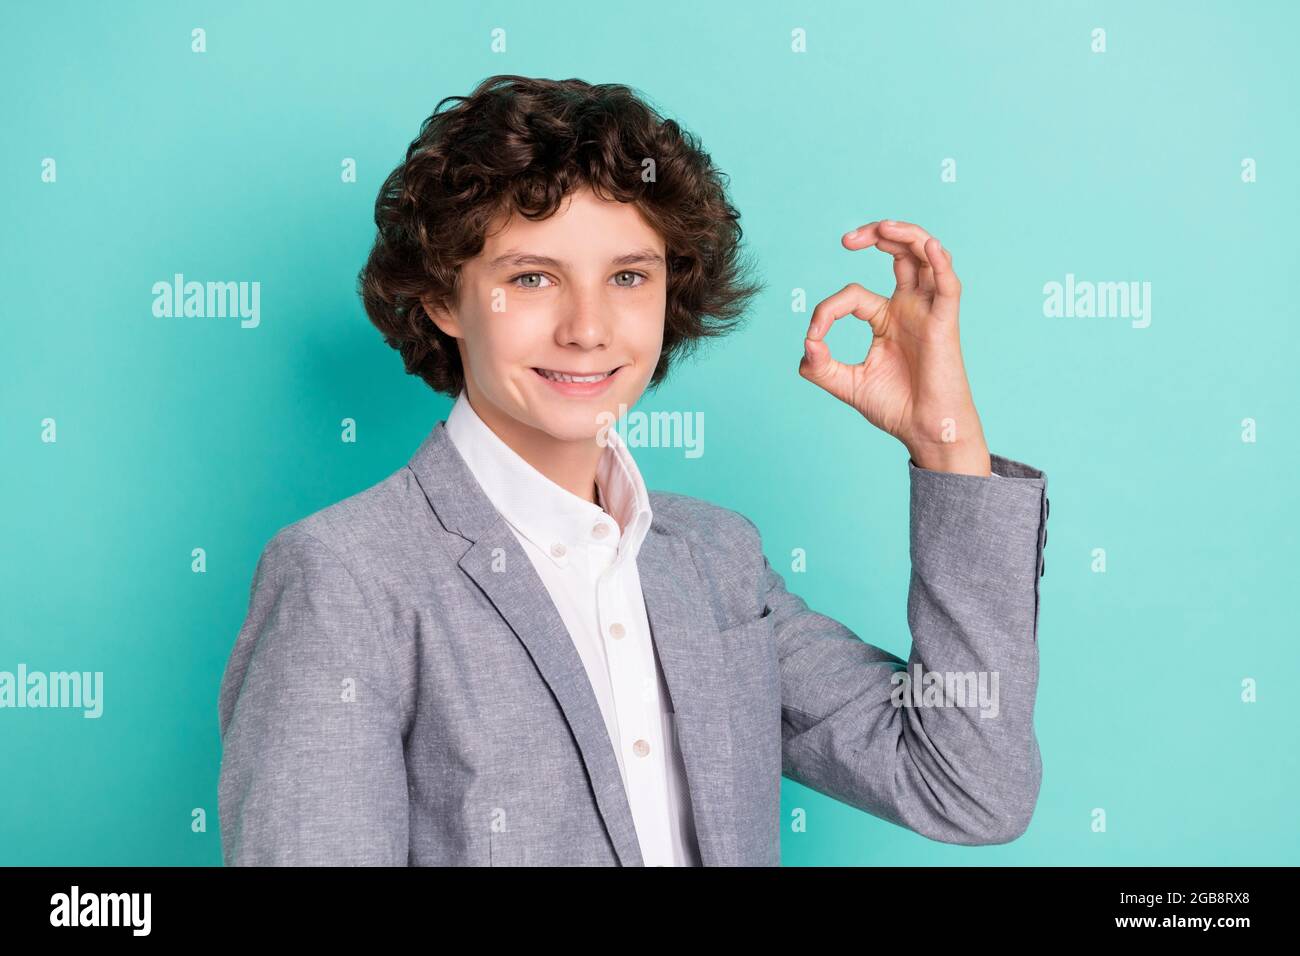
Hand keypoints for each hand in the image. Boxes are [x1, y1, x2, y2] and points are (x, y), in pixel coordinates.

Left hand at [798, 219, 991, 475]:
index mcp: (886, 318)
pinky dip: (941, 262)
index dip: (829, 309)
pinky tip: (929, 247)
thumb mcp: (847, 384)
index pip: (854, 295)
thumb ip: (821, 366)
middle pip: (900, 253)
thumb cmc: (895, 407)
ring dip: (907, 235)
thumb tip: (806, 345)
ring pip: (925, 257)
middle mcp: (909, 308)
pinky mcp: (945, 323)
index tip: (815, 336)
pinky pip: (948, 285)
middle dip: (876, 235)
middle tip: (847, 239)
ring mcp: (928, 312)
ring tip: (883, 227)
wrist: (925, 432)